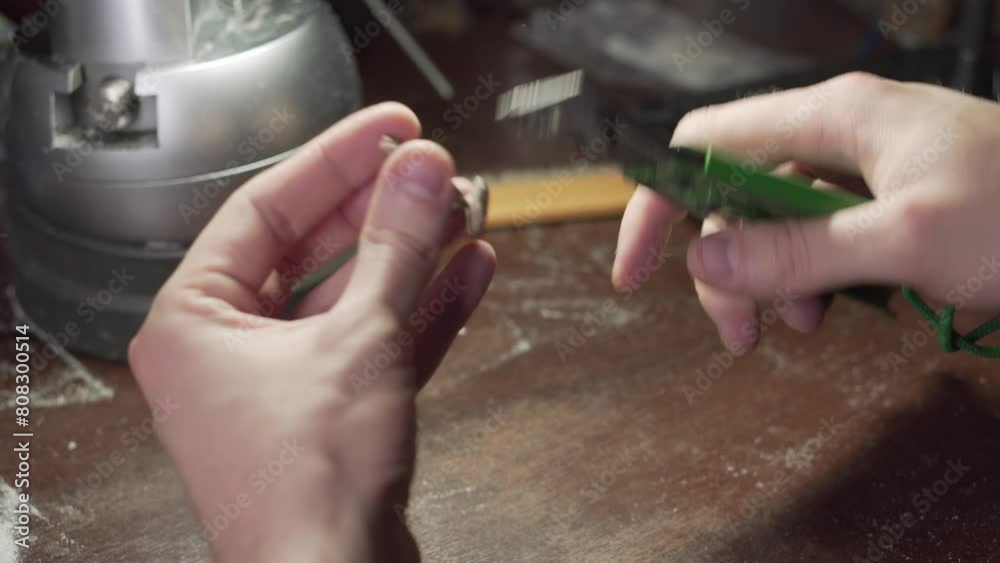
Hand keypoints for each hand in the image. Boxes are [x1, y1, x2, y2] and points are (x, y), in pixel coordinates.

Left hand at [128, 103, 495, 562]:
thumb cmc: (305, 489)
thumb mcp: (360, 340)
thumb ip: (395, 248)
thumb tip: (419, 173)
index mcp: (195, 320)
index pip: (267, 207)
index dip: (336, 159)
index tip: (388, 128)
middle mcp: (229, 348)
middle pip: (315, 248)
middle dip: (384, 209)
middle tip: (434, 170)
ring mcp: (282, 382)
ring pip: (353, 295)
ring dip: (412, 255)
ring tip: (463, 211)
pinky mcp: (330, 412)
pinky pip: (376, 341)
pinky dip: (421, 309)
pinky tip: (466, 272)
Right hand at [614, 72, 999, 351]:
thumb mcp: (910, 238)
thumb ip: (802, 249)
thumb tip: (708, 257)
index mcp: (833, 116)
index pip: (704, 145)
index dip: (658, 203)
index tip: (635, 269)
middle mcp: (837, 132)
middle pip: (733, 193)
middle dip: (723, 264)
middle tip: (739, 332)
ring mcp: (860, 166)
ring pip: (771, 221)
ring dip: (766, 279)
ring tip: (793, 329)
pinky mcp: (881, 199)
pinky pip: (815, 237)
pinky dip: (807, 279)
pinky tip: (828, 312)